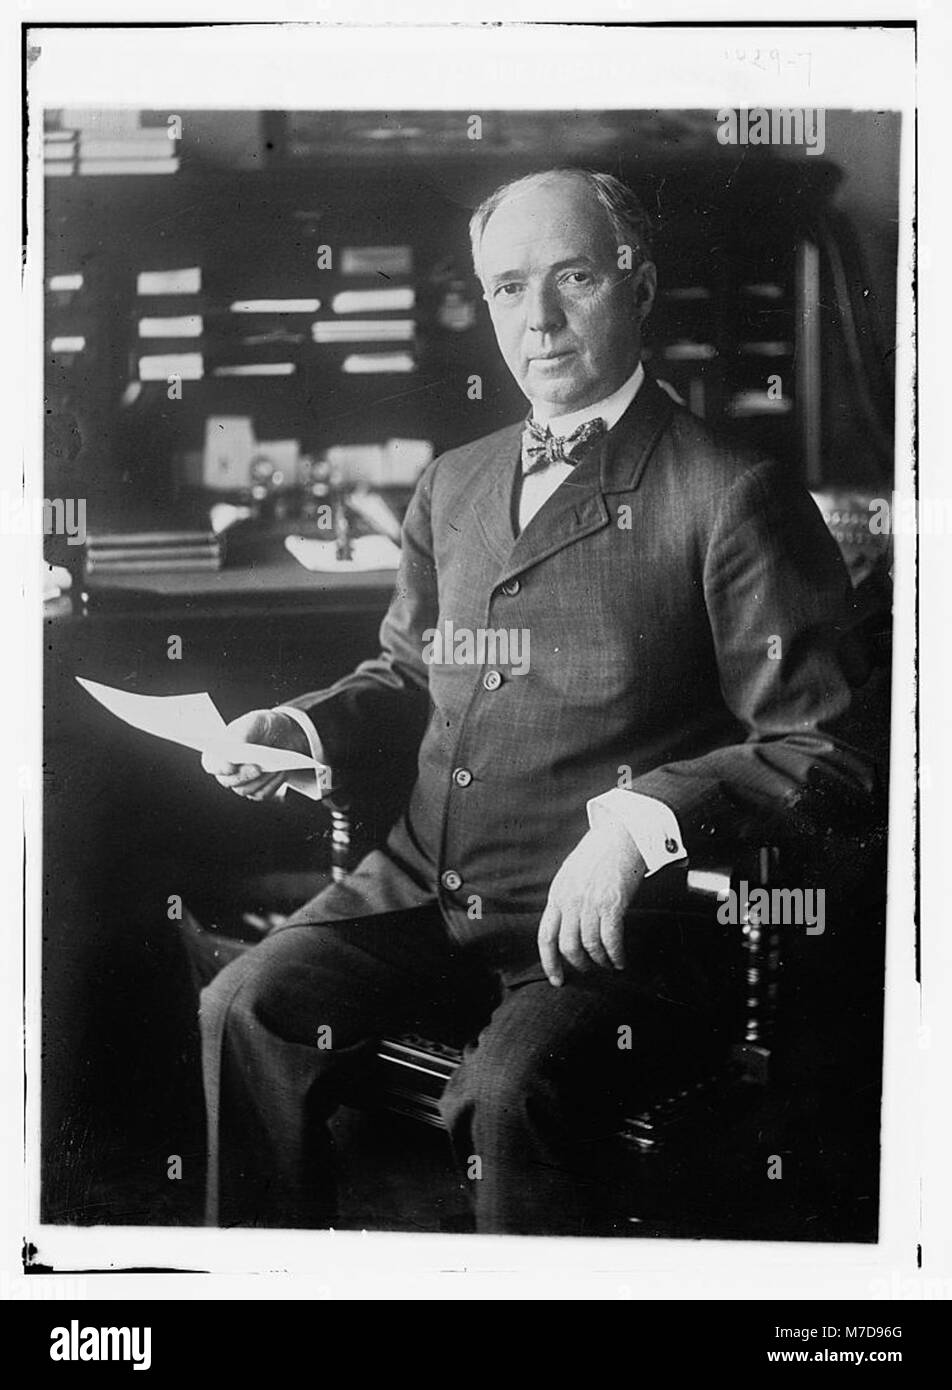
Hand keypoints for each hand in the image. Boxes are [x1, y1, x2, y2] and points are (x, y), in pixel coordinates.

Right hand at [201, 709, 307, 800]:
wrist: (286, 735)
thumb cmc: (265, 726)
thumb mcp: (255, 722)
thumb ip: (241, 733)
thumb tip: (234, 747)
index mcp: (220, 751)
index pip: (212, 764)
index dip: (219, 767)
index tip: (230, 766)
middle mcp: (227, 770)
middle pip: (227, 781)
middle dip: (243, 775)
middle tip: (257, 768)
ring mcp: (242, 782)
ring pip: (245, 790)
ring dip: (261, 779)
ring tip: (275, 766)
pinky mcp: (257, 790)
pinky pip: (261, 793)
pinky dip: (272, 783)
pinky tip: (280, 772)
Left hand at [538, 822, 645, 986]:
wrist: (622, 833)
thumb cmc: (600, 853)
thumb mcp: (572, 874)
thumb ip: (566, 898)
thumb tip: (567, 925)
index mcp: (557, 894)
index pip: (545, 936)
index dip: (549, 962)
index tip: (556, 980)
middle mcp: (570, 900)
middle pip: (567, 946)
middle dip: (579, 964)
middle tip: (590, 970)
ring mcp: (590, 902)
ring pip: (590, 946)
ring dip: (601, 961)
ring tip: (609, 965)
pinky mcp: (612, 903)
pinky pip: (610, 939)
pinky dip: (616, 955)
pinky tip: (621, 960)